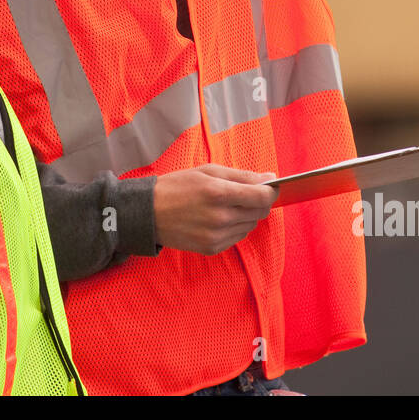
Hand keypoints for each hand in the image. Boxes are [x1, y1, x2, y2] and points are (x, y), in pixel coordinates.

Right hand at [153, 163, 278, 254]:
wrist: (148, 213)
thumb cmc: (177, 186)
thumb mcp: (207, 171)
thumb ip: (241, 175)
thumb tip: (269, 177)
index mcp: (219, 193)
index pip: (262, 196)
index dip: (270, 191)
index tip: (270, 187)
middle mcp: (220, 217)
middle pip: (260, 212)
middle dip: (258, 201)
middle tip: (243, 194)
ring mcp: (216, 235)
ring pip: (250, 225)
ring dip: (246, 215)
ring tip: (226, 206)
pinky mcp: (212, 248)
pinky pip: (237, 237)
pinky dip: (234, 227)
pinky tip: (218, 219)